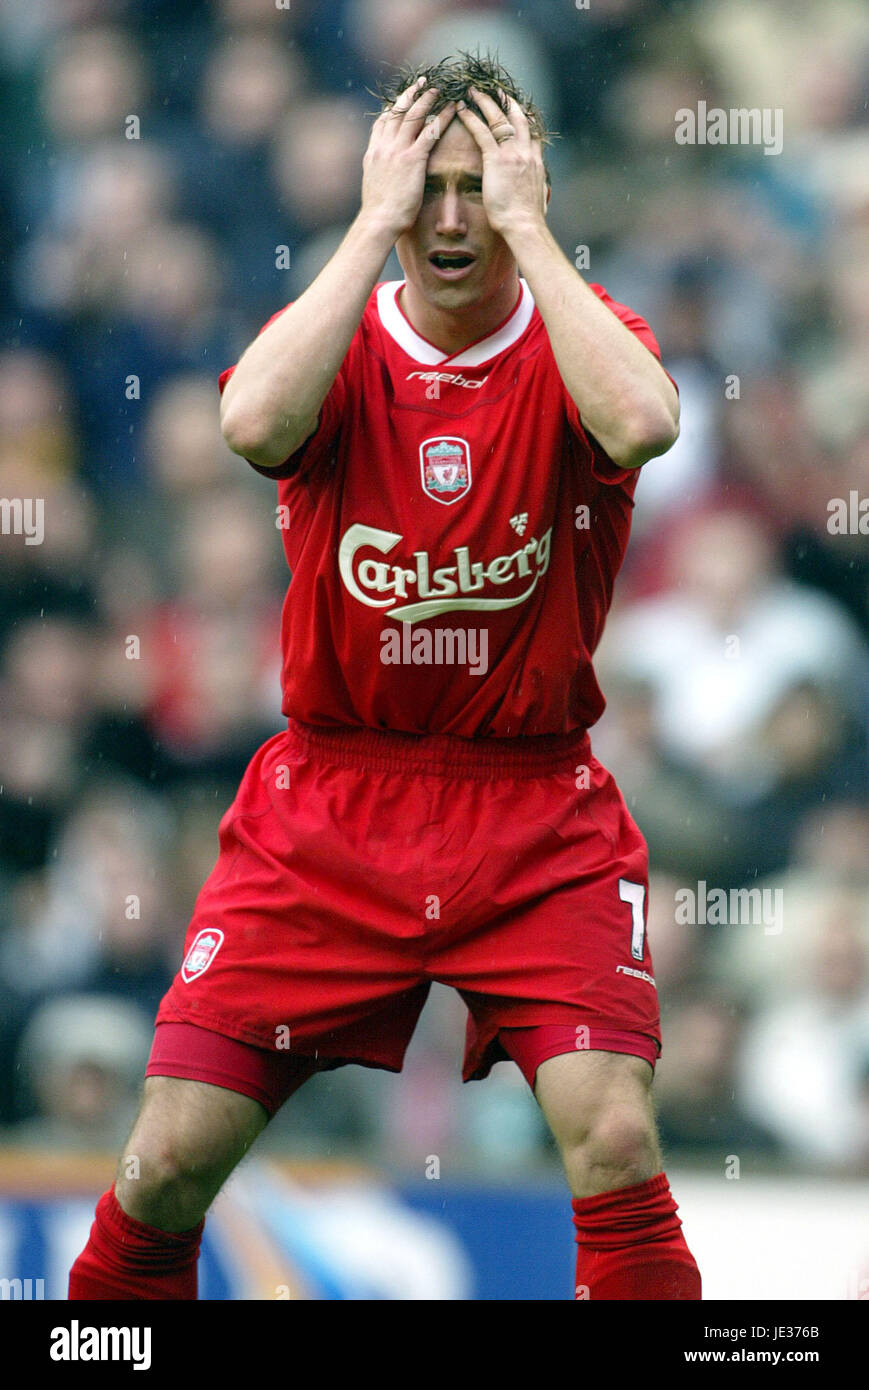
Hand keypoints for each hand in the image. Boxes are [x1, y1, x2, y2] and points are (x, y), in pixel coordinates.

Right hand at [361, 79, 457, 238]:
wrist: (379, 221)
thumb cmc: (379, 212)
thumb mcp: (374, 185)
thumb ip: (379, 172)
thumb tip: (383, 173)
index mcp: (373, 152)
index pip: (382, 122)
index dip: (392, 107)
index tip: (401, 98)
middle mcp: (384, 146)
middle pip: (397, 111)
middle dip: (410, 94)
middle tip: (422, 83)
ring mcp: (397, 151)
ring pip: (413, 116)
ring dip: (427, 99)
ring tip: (439, 89)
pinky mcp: (412, 159)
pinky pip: (430, 132)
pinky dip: (442, 117)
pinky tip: (452, 109)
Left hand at [456, 87, 547, 238]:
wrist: (525, 226)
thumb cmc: (529, 220)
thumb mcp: (540, 199)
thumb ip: (540, 189)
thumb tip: (543, 192)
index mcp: (536, 161)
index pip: (530, 132)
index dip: (522, 118)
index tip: (515, 109)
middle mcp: (526, 152)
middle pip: (516, 118)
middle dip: (505, 101)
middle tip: (495, 90)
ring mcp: (512, 154)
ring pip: (498, 119)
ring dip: (485, 102)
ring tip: (472, 91)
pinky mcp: (496, 160)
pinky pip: (482, 133)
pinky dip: (471, 118)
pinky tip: (460, 109)